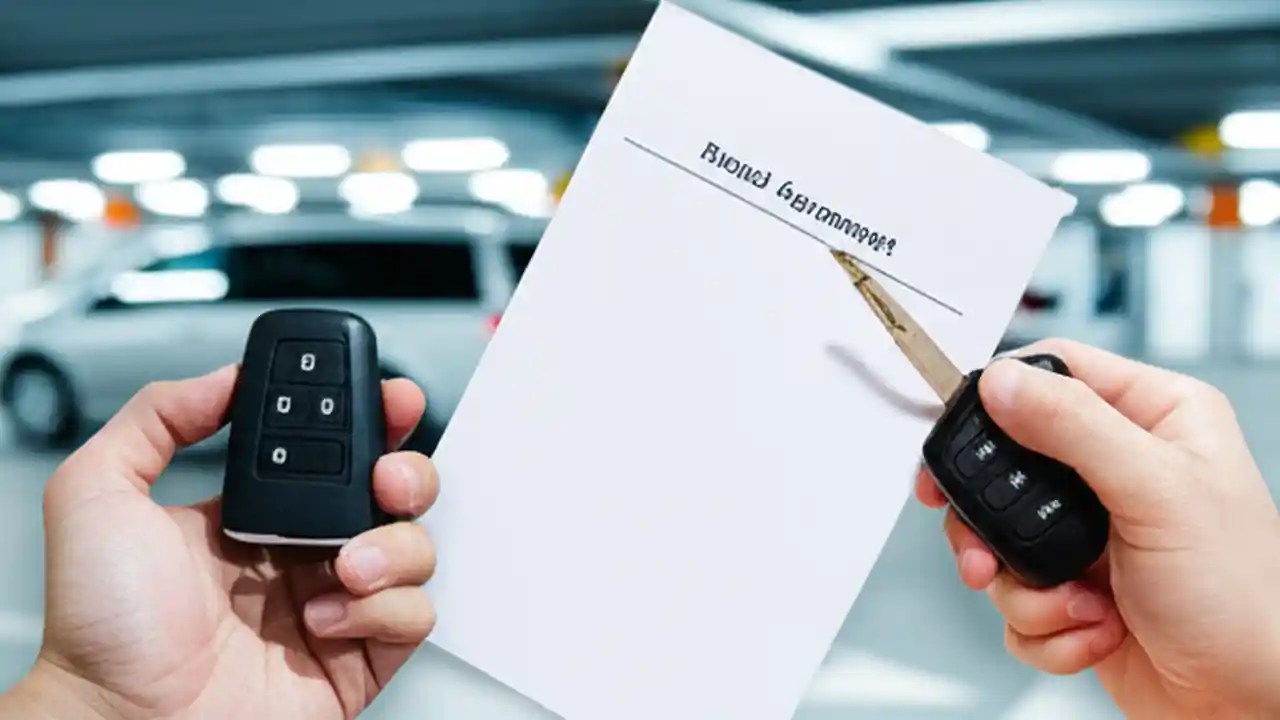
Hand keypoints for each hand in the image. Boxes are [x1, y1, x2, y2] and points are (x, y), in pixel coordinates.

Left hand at [0, 365, 439, 718]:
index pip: (331, 450)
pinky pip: (415, 615)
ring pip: (415, 547)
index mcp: (255, 513)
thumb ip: (154, 417)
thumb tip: (224, 378)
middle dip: (407, 469)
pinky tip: (328, 617)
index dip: (369, 417)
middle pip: (392, 490)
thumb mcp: (96, 493)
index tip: (386, 396)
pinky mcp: (359, 657)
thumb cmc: (101, 631)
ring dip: (395, 544)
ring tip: (344, 563)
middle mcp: (301, 554)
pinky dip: (384, 609)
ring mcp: (336, 605)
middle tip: (386, 475)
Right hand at [916, 339, 1279, 718]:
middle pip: (1006, 462)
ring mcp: (1093, 532)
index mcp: (1155, 418)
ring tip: (1076, 605)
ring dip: (1027, 588)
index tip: (956, 435)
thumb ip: (1074, 427)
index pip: (1055, 372)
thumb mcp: (1157, 491)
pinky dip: (1044, 627)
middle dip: (991, 523)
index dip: (998, 398)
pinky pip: (1016, 597)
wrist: (1250, 704)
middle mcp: (1120, 469)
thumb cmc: (1245, 600)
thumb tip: (1001, 382)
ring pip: (1002, 539)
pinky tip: (1094, 630)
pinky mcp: (1075, 589)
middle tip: (983, 549)